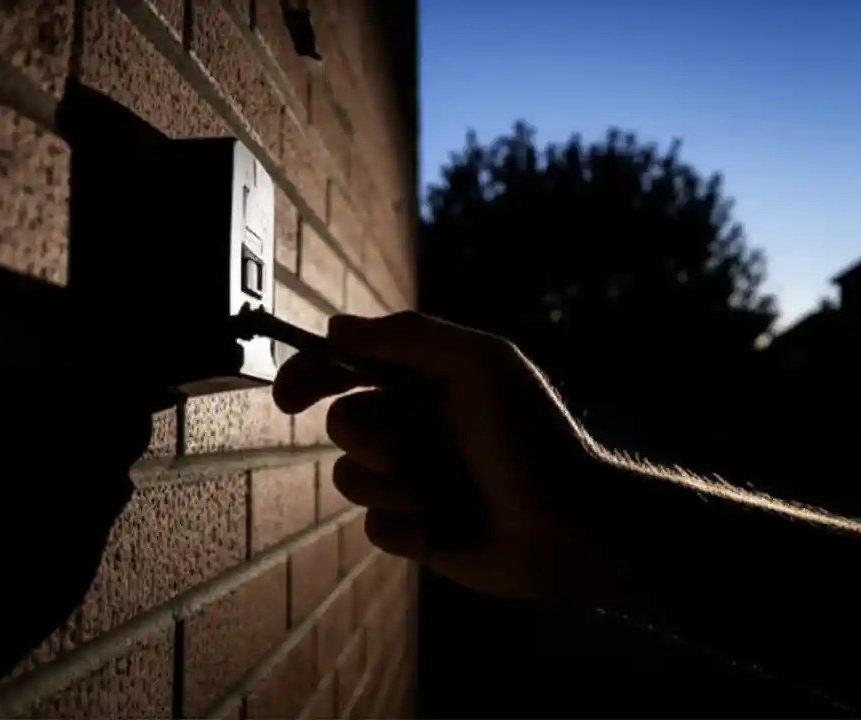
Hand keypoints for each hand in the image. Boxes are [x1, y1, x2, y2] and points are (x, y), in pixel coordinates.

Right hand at [274, 311, 613, 598]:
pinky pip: (376, 527)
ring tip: (452, 492)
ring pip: (352, 479)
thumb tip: (337, 328)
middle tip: (412, 451)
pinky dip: (414, 526)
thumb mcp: (479, 366)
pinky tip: (456, 527)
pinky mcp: (415, 528)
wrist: (572, 526)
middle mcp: (413, 424)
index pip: (348, 365)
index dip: (309, 373)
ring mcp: (412, 477)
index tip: (288, 396)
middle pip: (343, 423)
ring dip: (400, 487)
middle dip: (375, 438)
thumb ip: (409, 337)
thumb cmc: (533, 440)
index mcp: (426, 379)